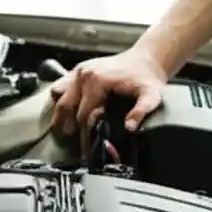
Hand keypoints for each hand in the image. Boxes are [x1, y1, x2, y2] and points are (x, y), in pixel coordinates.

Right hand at [49, 47, 167, 154]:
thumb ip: (141, 111)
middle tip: (74, 147)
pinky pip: (60, 88)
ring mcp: (78, 71)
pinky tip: (63, 116)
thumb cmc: (146, 79)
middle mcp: (83, 74)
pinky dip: (60, 103)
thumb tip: (129, 128)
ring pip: (60, 99)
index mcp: (97, 81)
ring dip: (60, 118)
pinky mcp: (77, 70)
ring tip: (64, 135)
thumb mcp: (151, 95)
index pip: (83, 115)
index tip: (86, 151)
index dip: (84, 135)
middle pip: (67, 108)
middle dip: (69, 129)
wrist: (144, 60)